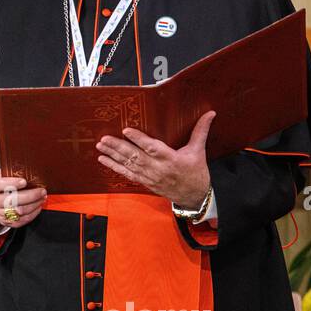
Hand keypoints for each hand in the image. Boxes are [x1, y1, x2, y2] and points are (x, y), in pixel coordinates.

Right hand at [0, 169, 46, 228]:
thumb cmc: (0, 182)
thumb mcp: (1, 174)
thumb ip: (11, 172)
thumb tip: (29, 171)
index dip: (11, 184)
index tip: (24, 181)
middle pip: (10, 201)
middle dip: (30, 196)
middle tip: (41, 191)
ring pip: (18, 211)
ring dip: (33, 205)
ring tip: (42, 198)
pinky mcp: (5, 221)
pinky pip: (20, 221)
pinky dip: (32, 214)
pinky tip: (38, 206)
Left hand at [95, 110, 213, 207]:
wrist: (194, 196)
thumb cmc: (196, 172)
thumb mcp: (198, 151)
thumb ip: (200, 131)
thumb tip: (210, 113)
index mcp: (171, 159)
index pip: (153, 148)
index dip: (139, 139)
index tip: (126, 130)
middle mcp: (158, 169)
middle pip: (136, 157)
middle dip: (119, 147)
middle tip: (105, 138)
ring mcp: (150, 177)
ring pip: (129, 165)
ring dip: (113, 156)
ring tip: (100, 146)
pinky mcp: (145, 182)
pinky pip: (127, 174)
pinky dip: (114, 167)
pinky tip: (103, 160)